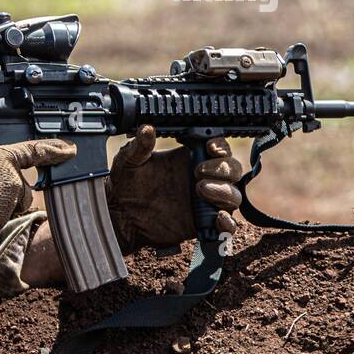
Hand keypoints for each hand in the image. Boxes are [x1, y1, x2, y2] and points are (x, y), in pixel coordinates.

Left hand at [107, 125, 242, 252]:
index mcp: (190, 158)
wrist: (121, 215)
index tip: (210, 147)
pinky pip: (227, 225)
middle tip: (198, 171)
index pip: (218, 148)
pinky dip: (228, 222)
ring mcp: (205, 201)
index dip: (220, 147)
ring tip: (201, 189)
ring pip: (233, 195)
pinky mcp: (203, 223)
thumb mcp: (130, 161)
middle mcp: (203, 178)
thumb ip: (140, 146)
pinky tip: (218, 217)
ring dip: (224, 191)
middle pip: (232, 170)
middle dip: (222, 168)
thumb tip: (147, 129)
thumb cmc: (126, 183)